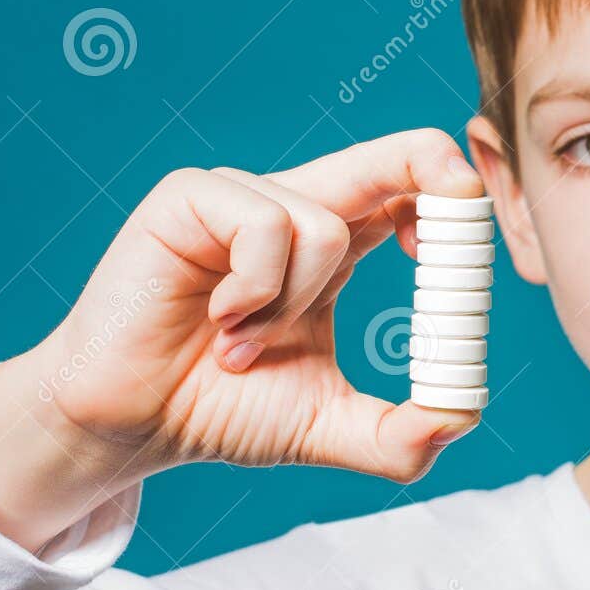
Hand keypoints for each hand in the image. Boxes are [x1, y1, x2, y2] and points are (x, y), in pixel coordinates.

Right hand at [0, 129, 486, 549]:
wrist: (129, 424)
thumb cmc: (221, 409)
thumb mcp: (325, 425)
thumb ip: (398, 436)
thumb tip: (461, 418)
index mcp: (340, 242)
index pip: (420, 188)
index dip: (459, 214)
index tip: (448, 272)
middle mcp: (300, 205)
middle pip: (404, 152)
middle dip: (444, 185)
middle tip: (434, 252)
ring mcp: (245, 195)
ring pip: (327, 225)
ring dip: (295, 305)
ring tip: (243, 345)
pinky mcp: (192, 196)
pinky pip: (266, 227)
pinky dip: (255, 292)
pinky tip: (218, 323)